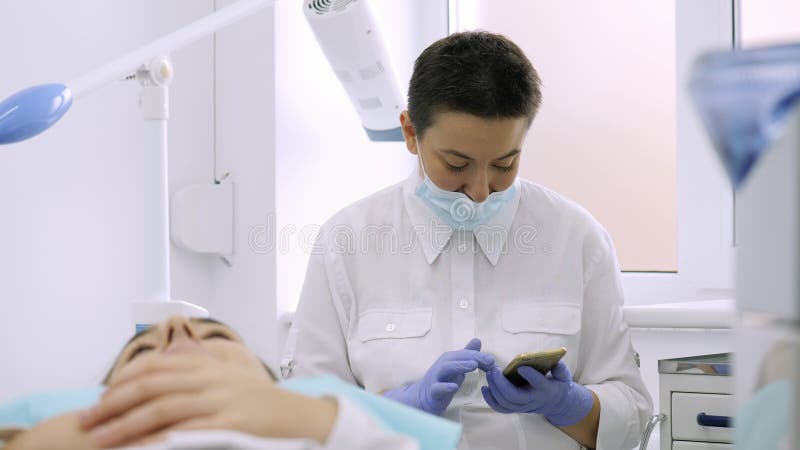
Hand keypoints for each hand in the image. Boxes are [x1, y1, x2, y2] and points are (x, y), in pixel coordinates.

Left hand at [78, 352, 336, 447]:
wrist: (298, 414)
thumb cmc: (260, 400)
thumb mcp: (229, 376)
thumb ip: (200, 369)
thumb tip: (166, 368)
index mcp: (207, 365)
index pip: (155, 366)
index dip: (123, 380)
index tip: (101, 398)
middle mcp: (210, 378)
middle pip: (151, 385)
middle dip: (113, 402)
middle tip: (86, 419)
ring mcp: (220, 400)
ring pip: (162, 408)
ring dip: (125, 424)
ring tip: (99, 438)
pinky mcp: (230, 422)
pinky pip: (187, 431)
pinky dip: (159, 440)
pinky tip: (139, 448)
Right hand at [383, 338, 493, 414]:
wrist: (422, 398)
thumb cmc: (442, 380)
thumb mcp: (456, 367)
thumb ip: (466, 355)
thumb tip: (477, 340)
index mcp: (450, 359)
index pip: (467, 355)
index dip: (481, 357)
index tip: (493, 361)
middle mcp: (443, 365)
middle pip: (458, 357)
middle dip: (474, 357)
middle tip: (490, 361)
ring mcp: (436, 377)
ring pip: (446, 368)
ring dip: (460, 366)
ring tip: (473, 366)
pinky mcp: (433, 391)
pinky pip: (438, 388)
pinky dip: (445, 386)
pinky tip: (454, 387)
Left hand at [481, 361, 593, 426]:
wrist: (556, 403)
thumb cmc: (558, 384)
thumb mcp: (564, 376)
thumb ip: (560, 370)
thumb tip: (555, 363)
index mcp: (546, 390)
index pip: (539, 384)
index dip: (531, 376)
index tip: (521, 367)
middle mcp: (533, 400)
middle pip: (515, 397)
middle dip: (502, 384)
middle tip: (494, 370)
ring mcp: (523, 406)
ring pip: (506, 403)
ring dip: (494, 390)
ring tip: (489, 374)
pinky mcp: (516, 408)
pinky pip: (501, 408)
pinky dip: (491, 400)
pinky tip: (485, 388)